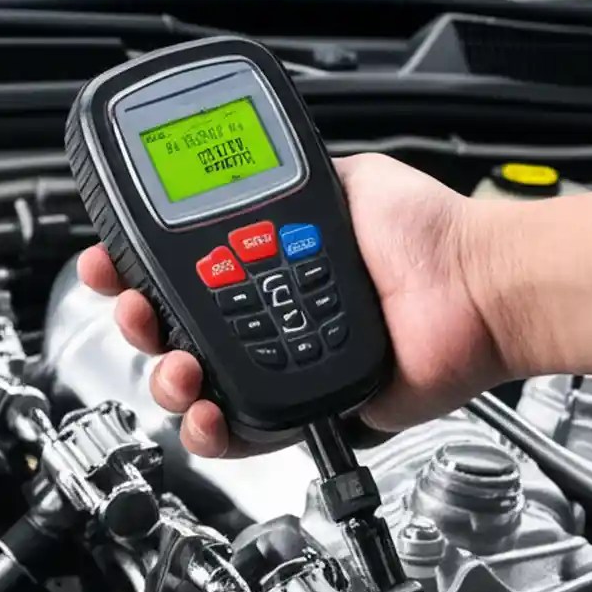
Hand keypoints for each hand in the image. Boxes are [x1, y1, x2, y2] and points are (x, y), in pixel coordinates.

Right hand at [77, 153, 505, 456]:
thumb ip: (288, 178)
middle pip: (178, 331)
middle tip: (139, 310)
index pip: (185, 270)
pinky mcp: (308, 412)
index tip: (114, 261)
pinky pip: (247, 431)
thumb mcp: (346, 181)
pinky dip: (214, 429)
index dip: (140, 269)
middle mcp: (270, 317)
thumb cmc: (430, 237)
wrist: (476, 289)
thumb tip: (248, 159)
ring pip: (200, 385)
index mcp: (268, 262)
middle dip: (142, 323)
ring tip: (176, 364)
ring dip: (168, 377)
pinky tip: (204, 411)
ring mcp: (286, 366)